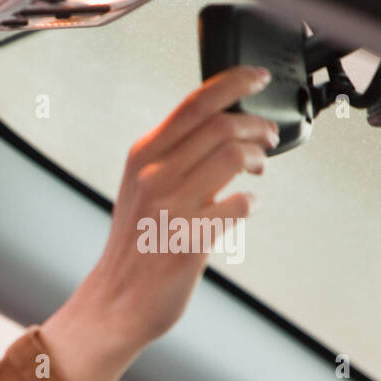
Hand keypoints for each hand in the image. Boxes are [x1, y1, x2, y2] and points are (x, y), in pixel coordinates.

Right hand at [40, 65, 279, 380]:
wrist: (115, 301)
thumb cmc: (133, 247)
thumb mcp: (138, 189)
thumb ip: (170, 156)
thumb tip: (219, 126)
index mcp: (141, 157)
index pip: (194, 104)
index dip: (234, 82)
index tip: (256, 79)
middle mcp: (153, 176)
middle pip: (223, 125)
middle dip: (257, 127)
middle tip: (266, 138)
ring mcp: (171, 207)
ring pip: (235, 157)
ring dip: (259, 160)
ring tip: (258, 170)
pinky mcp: (190, 238)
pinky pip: (239, 205)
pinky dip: (251, 203)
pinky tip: (244, 208)